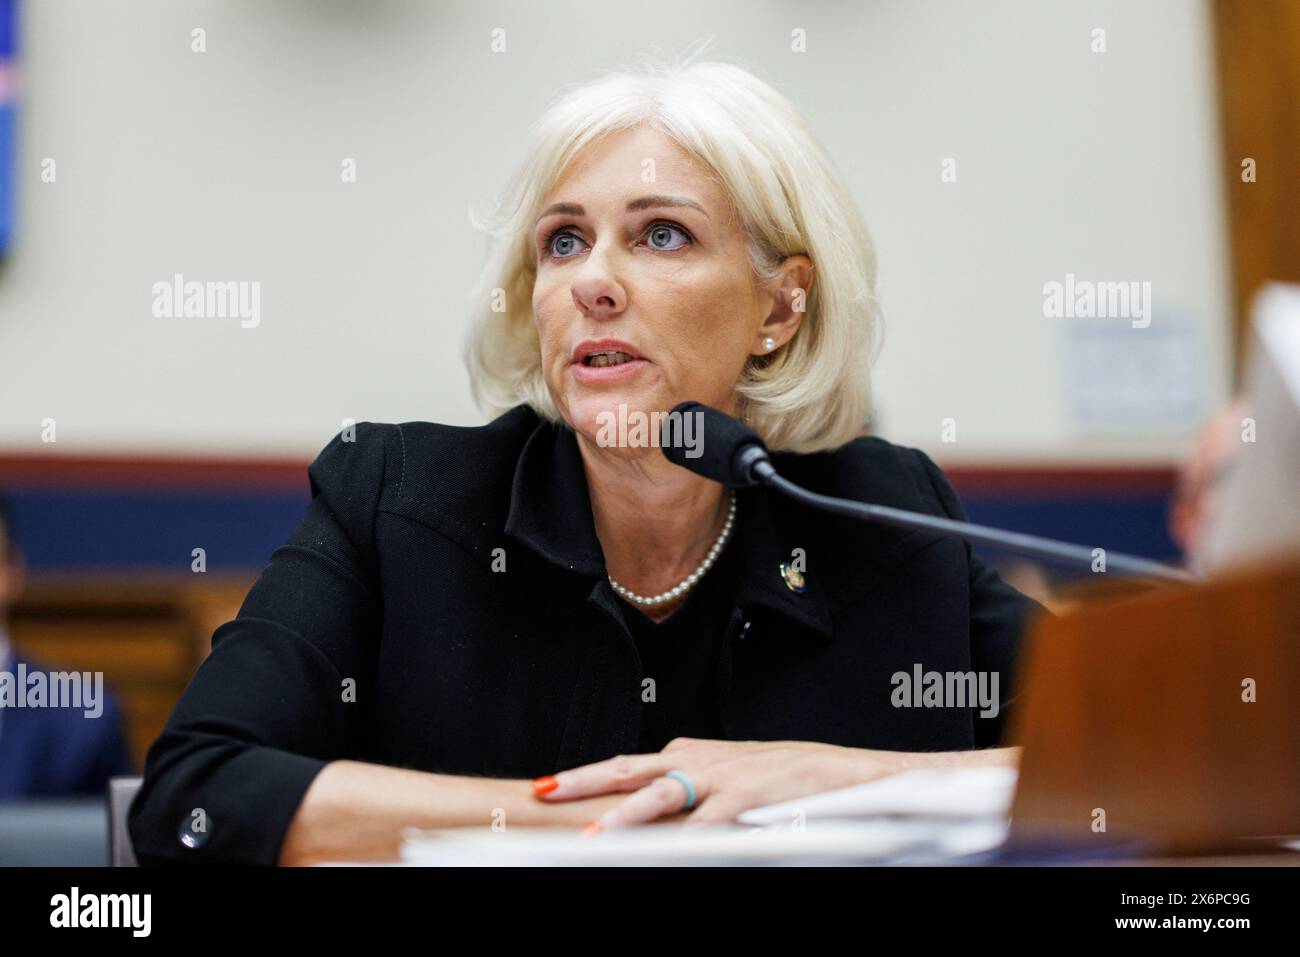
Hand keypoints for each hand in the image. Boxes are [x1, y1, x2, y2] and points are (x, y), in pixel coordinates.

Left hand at [532, 737, 904, 830]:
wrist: (841, 772)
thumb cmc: (780, 778)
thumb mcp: (724, 778)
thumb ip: (686, 791)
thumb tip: (643, 812)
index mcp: (687, 753)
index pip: (625, 765)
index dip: (584, 777)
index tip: (546, 788)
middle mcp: (696, 759)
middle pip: (628, 769)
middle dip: (584, 782)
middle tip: (543, 793)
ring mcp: (721, 777)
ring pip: (661, 792)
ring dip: (625, 815)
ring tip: (595, 834)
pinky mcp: (749, 798)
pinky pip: (710, 823)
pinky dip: (687, 839)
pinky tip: (669, 853)